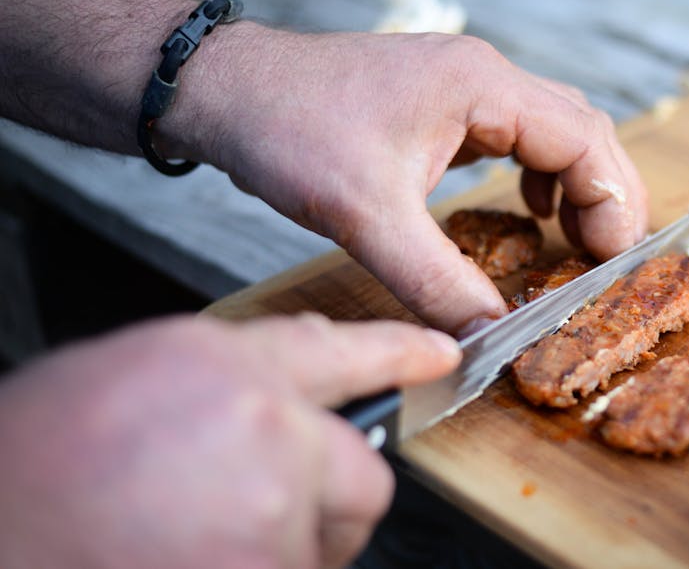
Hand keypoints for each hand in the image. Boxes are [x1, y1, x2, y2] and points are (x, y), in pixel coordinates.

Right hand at [0, 313, 459, 567]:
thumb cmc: (26, 478)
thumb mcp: (123, 387)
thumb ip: (217, 391)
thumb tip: (266, 406)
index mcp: (217, 365)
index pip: (335, 350)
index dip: (396, 354)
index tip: (440, 356)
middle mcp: (263, 425)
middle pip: (361, 472)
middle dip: (327, 502)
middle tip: (256, 522)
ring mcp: (273, 505)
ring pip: (323, 542)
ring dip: (273, 552)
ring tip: (181, 545)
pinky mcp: (271, 567)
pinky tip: (180, 561)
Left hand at [162, 27, 648, 336]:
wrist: (226, 91)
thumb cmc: (289, 128)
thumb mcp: (367, 218)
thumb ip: (437, 281)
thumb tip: (487, 334)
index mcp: (481, 87)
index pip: (584, 139)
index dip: (611, 203)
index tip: (610, 262)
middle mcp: (482, 77)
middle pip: (583, 129)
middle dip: (605, 195)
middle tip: (604, 260)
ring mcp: (463, 86)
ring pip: (554, 128)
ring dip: (576, 182)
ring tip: (576, 239)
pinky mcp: (442, 103)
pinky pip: (516, 134)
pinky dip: (538, 173)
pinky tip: (527, 207)